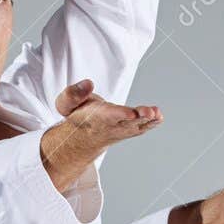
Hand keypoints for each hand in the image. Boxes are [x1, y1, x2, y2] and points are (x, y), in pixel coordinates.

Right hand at [41, 80, 160, 190]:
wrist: (83, 139)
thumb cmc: (78, 117)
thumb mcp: (65, 104)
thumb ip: (73, 94)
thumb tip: (88, 83)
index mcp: (95, 119)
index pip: (108, 117)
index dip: (120, 115)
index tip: (131, 113)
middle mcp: (111, 126)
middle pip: (127, 122)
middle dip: (139, 117)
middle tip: (150, 111)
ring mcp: (122, 130)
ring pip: (136, 126)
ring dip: (148, 120)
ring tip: (156, 112)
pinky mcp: (130, 130)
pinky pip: (141, 128)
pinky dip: (151, 123)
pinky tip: (159, 116)